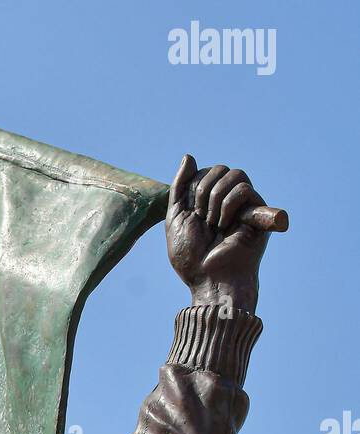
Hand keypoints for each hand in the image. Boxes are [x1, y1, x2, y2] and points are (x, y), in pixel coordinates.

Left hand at [166, 155, 285, 315]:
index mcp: (208, 201)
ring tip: (214, 224)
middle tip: (202, 219)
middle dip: (203, 191)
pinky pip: (244, 188)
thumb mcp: (175, 217)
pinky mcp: (258, 213)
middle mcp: (228, 201)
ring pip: (234, 174)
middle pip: (219, 168)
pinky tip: (225, 225)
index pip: (203, 172)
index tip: (190, 215)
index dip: (192, 189)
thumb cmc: (191, 256)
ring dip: (216, 198)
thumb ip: (180, 186)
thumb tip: (189, 156)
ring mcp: (244, 206)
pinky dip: (228, 205)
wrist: (208, 277)